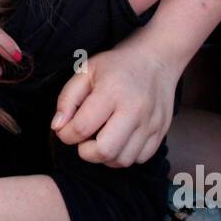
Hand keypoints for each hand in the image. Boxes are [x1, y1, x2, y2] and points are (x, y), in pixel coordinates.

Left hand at [52, 40, 178, 166]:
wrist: (156, 60)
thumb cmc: (117, 66)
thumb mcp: (85, 71)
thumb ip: (67, 99)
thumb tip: (58, 126)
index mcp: (112, 92)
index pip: (81, 128)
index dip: (66, 134)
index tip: (66, 129)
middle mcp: (135, 110)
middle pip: (105, 151)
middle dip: (86, 152)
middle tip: (83, 140)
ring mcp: (151, 123)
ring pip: (123, 160)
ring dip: (105, 156)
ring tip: (101, 139)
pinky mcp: (161, 132)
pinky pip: (140, 158)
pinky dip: (125, 155)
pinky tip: (118, 140)